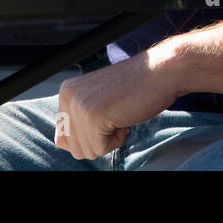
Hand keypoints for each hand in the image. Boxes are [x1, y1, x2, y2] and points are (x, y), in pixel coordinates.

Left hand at [54, 47, 181, 159]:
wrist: (161, 71)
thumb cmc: (136, 87)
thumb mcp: (97, 101)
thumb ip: (76, 120)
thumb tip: (61, 143)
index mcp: (66, 91)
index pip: (64, 137)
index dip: (90, 135)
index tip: (107, 114)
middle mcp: (67, 95)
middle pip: (74, 148)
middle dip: (99, 139)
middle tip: (116, 114)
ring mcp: (79, 105)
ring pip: (87, 151)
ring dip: (109, 140)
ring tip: (120, 114)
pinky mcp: (92, 115)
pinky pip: (100, 148)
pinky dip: (117, 140)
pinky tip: (124, 117)